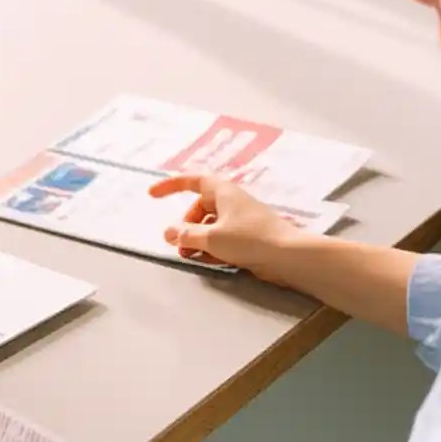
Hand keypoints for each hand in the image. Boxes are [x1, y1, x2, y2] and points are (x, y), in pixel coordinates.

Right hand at [148, 175, 301, 283]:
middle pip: (199, 209)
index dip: (170, 185)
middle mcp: (231, 202)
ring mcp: (240, 220)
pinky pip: (222, 239)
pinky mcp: (248, 238)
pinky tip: (209, 261)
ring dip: (197, 240)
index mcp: (222, 191)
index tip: (152, 195)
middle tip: (179, 245)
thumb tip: (168, 233)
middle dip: (186, 226)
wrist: (288, 256)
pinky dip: (212, 248)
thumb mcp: (211, 237)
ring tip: (192, 256)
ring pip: (210, 226)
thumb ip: (186, 235)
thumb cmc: (250, 239)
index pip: (191, 180)